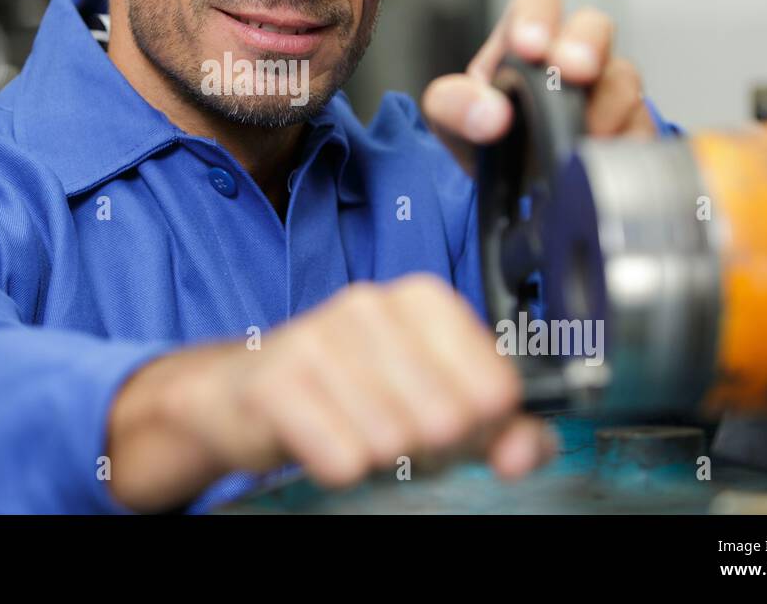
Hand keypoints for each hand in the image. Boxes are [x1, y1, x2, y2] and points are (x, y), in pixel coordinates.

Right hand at [106, 273, 556, 511]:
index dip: (479, 424)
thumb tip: (526, 449)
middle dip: (428, 447)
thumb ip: (496, 426)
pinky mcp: (277, 382)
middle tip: (391, 430)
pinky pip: (343, 459)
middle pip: (449, 419)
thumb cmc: (345, 391)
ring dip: (378, 457)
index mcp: (421, 299)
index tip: (447, 418)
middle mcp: (371, 305)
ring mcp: (320, 338)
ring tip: (352, 430)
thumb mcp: (432, 400)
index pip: (496, 387)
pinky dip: (337, 466)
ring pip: (397, 441)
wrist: (240, 394)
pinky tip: (320, 440)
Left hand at [421, 0, 655, 170]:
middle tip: (575, 71)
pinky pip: (642, 128)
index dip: (537, 17)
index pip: (538, 4)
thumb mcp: (451, 118)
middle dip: (586, 45)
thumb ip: (454, 107)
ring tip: (582, 135)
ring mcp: (606, 91)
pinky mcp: (630, 129)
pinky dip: (626, 143)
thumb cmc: (486, 133)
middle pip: (594, 27)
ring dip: (606, 106)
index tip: (530, 46)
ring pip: (623, 79)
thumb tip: (489, 115)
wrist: (514, 185)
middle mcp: (571, 58)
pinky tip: (605, 157)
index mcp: (525, 41)